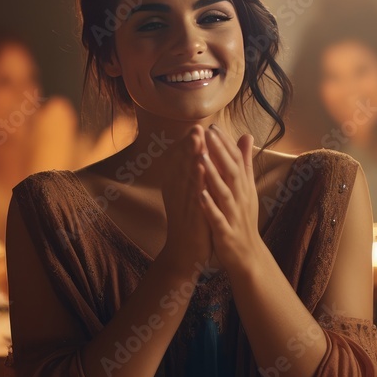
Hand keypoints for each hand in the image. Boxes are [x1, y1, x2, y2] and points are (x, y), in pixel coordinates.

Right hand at [158, 125, 213, 275]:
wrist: (185, 251)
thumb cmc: (191, 219)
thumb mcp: (192, 194)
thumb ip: (194, 173)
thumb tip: (199, 153)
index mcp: (176, 185)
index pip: (181, 161)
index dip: (188, 144)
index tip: (198, 125)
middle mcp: (176, 192)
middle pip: (181, 165)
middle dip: (189, 146)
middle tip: (197, 126)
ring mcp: (182, 203)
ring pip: (186, 177)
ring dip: (191, 158)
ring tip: (198, 140)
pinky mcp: (189, 215)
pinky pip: (193, 194)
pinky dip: (196, 180)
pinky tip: (201, 168)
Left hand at [198, 125, 263, 275]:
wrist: (247, 255)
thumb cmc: (242, 218)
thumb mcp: (245, 188)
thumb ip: (244, 163)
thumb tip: (246, 136)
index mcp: (243, 187)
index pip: (236, 161)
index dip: (225, 144)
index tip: (213, 127)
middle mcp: (240, 198)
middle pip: (231, 171)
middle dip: (220, 152)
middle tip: (208, 133)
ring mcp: (233, 214)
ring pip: (224, 192)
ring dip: (213, 175)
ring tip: (201, 157)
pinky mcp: (225, 231)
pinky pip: (217, 217)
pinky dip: (209, 206)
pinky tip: (199, 195)